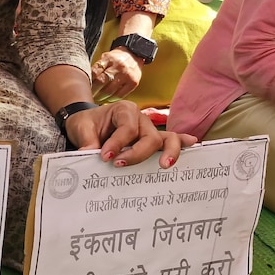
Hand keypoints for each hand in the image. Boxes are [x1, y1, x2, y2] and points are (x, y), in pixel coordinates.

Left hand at [65, 100, 197, 168]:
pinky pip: (171, 140)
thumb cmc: (87, 124)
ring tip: (164, 165)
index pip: (127, 128)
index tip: (105, 157)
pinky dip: (182, 144)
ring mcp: (149, 129)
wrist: (87, 123)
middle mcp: (140, 118)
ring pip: (166, 139)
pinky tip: (193, 145)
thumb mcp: (81, 128)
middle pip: (149, 137)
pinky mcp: (152, 140)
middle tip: (119, 165)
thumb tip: (87, 155)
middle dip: (137, 153)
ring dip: (168, 152)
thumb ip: (86, 141)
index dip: (118, 144)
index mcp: (124, 110)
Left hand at [91, 47, 143, 101]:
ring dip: (101, 97)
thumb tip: (87, 79)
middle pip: (101, 81)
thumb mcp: (106, 57)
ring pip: (110, 90)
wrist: (135, 54)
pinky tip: (107, 99)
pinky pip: (120, 95)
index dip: (88, 81)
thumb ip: (98, 66)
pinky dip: (111, 99)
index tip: (84, 86)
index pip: (95, 71)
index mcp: (109, 58)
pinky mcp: (133, 83)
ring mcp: (126, 75)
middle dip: (93, 90)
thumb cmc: (118, 57)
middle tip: (89, 94)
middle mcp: (118, 66)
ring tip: (96, 98)